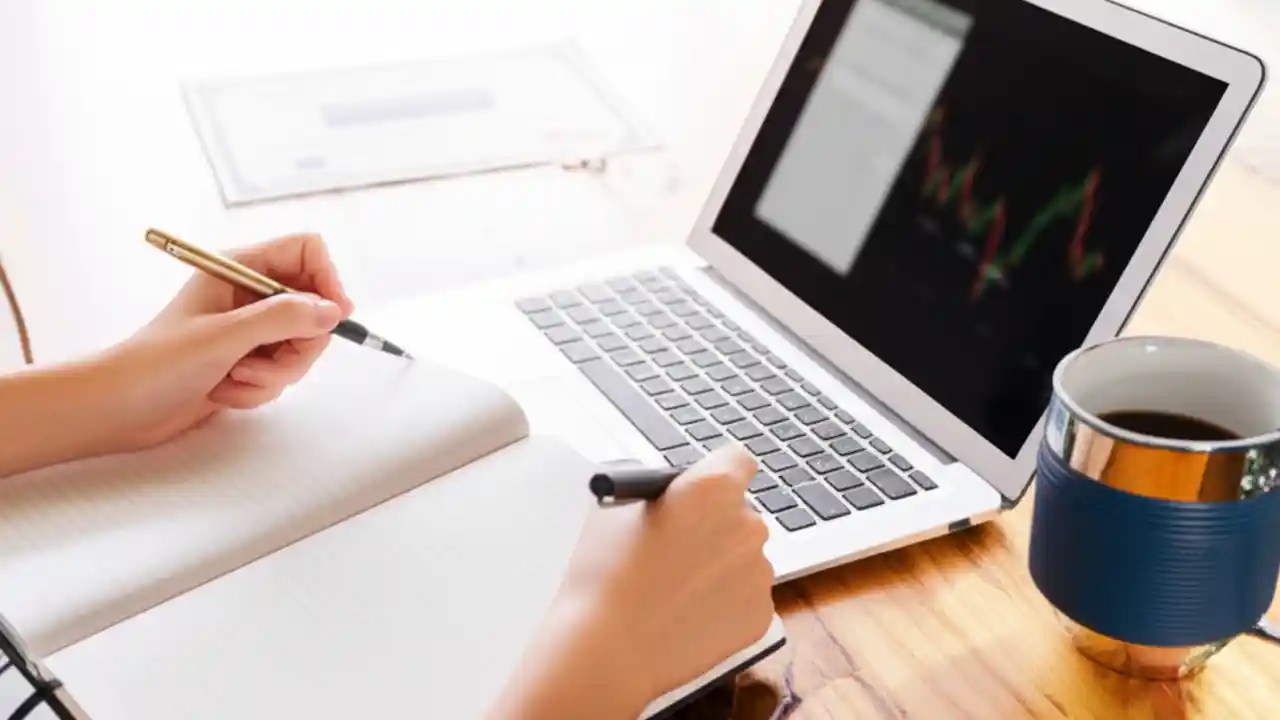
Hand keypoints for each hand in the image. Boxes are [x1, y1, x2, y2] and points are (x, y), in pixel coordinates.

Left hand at [98, 233, 354, 450]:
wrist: (118, 409)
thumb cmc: (157, 363)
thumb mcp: (225, 336)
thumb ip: (283, 318)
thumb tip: (334, 311)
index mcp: (239, 268)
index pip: (306, 252)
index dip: (327, 280)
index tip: (332, 316)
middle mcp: (249, 295)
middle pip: (313, 307)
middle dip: (297, 344)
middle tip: (268, 362)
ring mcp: (250, 330)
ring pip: (301, 346)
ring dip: (275, 373)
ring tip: (236, 379)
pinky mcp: (248, 362)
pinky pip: (283, 373)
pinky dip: (260, 389)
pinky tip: (225, 392)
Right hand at [489, 447, 774, 719]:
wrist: (607, 650)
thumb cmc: (603, 576)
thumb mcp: (616, 509)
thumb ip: (657, 494)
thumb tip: (669, 496)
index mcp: (712, 489)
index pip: (738, 460)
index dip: (718, 473)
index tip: (704, 490)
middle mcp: (747, 525)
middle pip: (741, 513)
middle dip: (715, 525)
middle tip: (679, 548)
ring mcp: (758, 573)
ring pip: (743, 559)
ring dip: (719, 567)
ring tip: (673, 590)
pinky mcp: (759, 615)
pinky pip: (745, 598)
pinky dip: (722, 604)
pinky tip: (685, 615)